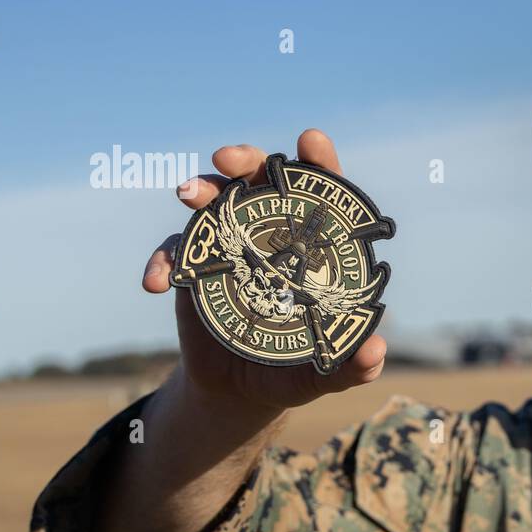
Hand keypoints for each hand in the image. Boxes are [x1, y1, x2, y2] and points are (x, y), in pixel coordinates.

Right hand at [140, 129, 387, 410]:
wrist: (241, 391)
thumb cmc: (295, 370)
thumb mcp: (326, 371)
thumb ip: (353, 364)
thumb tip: (376, 352)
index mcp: (314, 248)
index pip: (323, 195)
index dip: (319, 162)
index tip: (310, 140)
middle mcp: (272, 234)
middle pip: (262, 181)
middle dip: (246, 160)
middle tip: (228, 158)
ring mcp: (232, 244)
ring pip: (216, 200)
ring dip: (201, 190)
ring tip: (187, 196)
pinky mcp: (196, 263)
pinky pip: (175, 249)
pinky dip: (164, 258)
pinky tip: (156, 281)